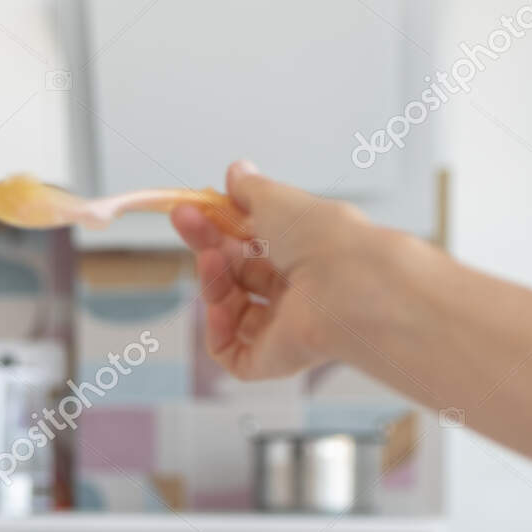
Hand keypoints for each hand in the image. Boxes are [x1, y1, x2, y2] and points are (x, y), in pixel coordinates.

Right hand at [172, 160, 392, 383]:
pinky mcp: (274, 360)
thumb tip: (236, 171)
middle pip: (236, 273)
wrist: (347, 283)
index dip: (218, 225)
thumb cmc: (324, 238)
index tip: (191, 208)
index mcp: (303, 254)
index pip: (250, 243)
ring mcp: (285, 328)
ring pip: (230, 309)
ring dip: (213, 281)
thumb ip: (251, 190)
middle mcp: (296, 291)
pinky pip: (231, 352)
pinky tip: (219, 307)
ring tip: (212, 258)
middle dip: (208, 245)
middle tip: (184, 220)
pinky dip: (218, 329)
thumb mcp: (278, 200)